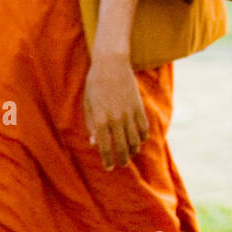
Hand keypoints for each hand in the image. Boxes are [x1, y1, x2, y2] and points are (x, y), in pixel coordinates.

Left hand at [83, 49, 148, 169]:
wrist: (111, 64)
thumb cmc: (95, 84)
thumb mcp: (88, 104)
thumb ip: (92, 125)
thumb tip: (94, 144)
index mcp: (101, 120)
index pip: (105, 148)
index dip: (107, 160)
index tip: (108, 167)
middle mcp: (116, 119)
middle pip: (122, 148)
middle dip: (121, 160)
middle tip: (119, 164)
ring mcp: (129, 114)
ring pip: (135, 141)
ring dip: (132, 151)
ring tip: (129, 153)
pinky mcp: (139, 107)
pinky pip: (143, 128)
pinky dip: (142, 137)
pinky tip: (138, 140)